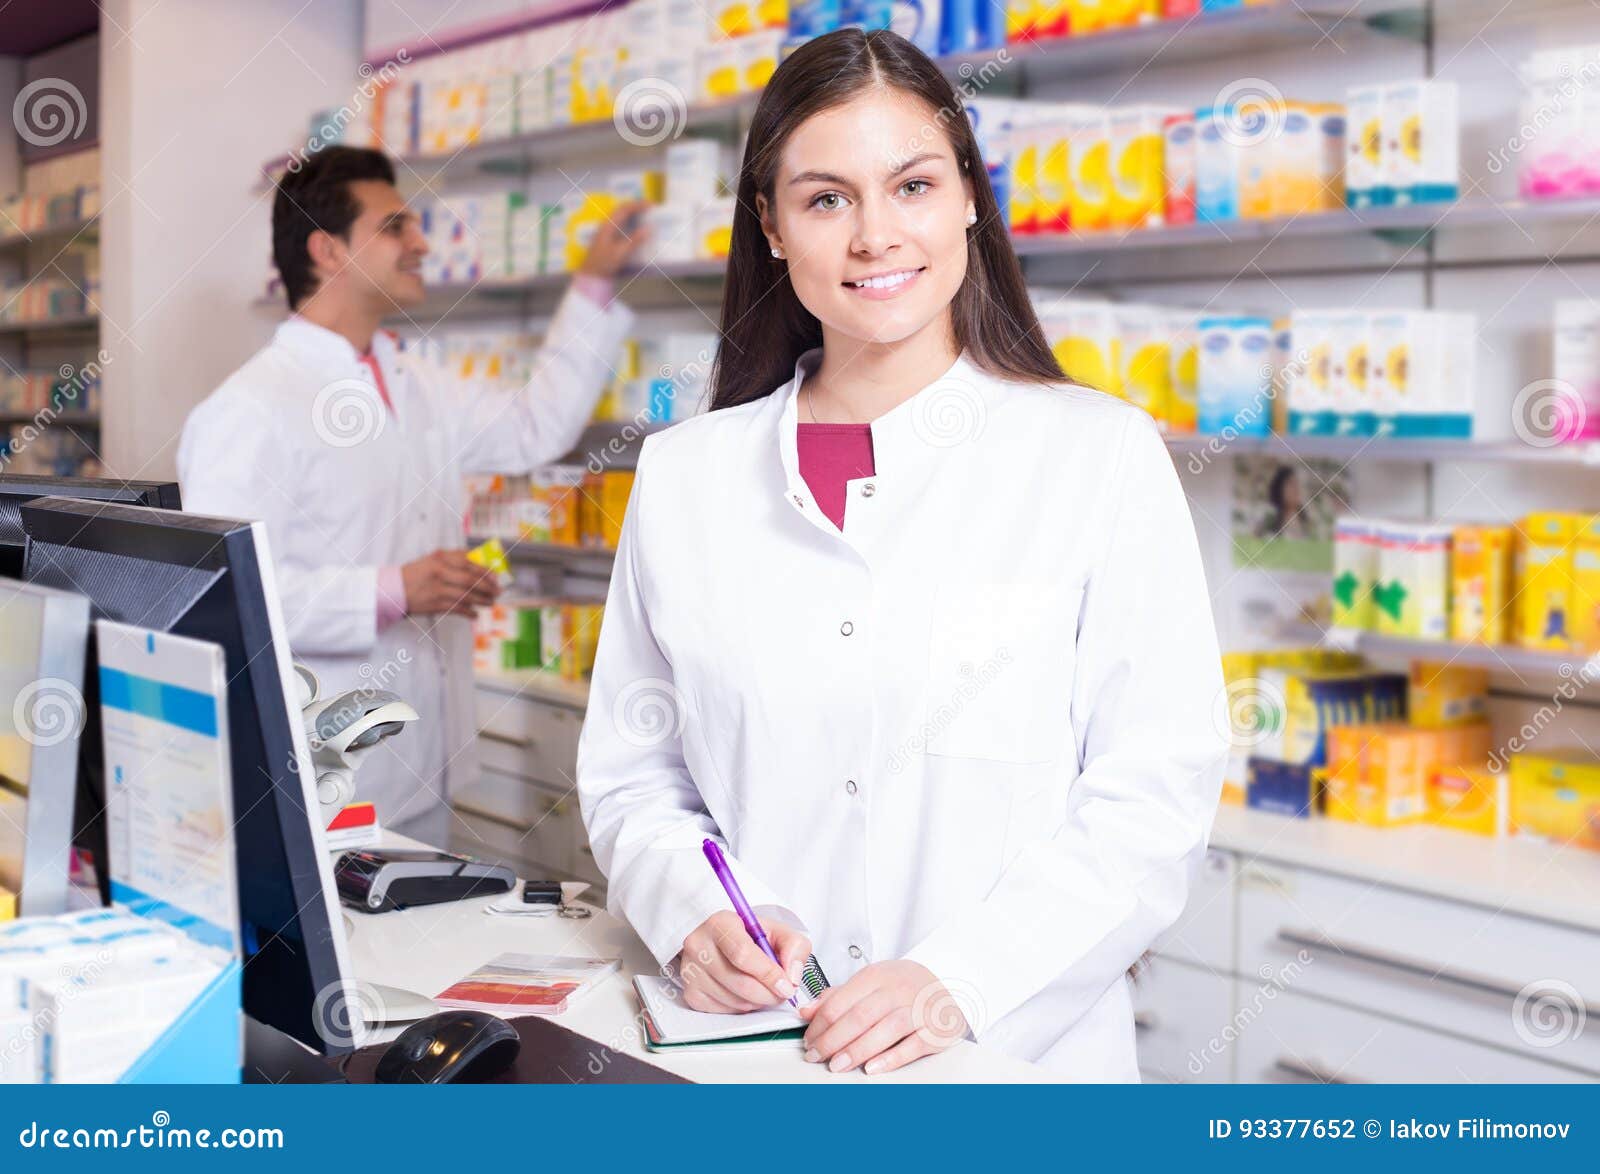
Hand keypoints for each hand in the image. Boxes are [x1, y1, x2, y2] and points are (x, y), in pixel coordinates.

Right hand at [399, 549, 500, 618]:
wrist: (394, 589)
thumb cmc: (418, 573)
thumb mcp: (434, 559)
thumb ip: (455, 559)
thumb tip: (482, 565)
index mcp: (440, 557)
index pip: (469, 561)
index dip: (485, 569)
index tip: (495, 576)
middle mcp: (439, 571)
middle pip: (470, 580)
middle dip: (488, 587)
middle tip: (498, 591)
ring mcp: (437, 589)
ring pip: (466, 596)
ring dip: (482, 600)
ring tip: (491, 602)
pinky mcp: (435, 604)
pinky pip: (458, 609)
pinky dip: (469, 612)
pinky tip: (476, 614)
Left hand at [577, 199, 651, 276]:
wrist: (591, 276)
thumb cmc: (604, 264)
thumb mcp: (621, 253)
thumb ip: (635, 240)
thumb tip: (649, 228)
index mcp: (608, 226)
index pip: (624, 209)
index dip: (638, 205)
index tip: (651, 205)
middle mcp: (606, 225)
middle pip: (622, 210)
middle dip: (636, 207)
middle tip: (649, 208)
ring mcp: (606, 231)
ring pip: (621, 217)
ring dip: (633, 214)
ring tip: (645, 215)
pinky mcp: (608, 238)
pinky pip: (620, 224)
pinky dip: (630, 222)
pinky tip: (636, 228)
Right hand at [676, 911, 810, 1012]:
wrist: (721, 941)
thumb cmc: (749, 936)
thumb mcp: (776, 931)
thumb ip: (794, 946)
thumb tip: (792, 975)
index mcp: (720, 923)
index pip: (743, 954)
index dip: (768, 974)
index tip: (787, 986)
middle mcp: (699, 945)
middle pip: (740, 983)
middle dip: (769, 994)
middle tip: (783, 993)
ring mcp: (691, 971)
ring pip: (734, 1000)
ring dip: (758, 1002)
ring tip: (764, 989)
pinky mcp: (691, 992)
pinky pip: (724, 1010)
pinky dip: (742, 1007)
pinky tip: (745, 992)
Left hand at [798, 960, 968, 1074]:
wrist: (948, 983)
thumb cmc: (903, 985)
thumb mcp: (870, 981)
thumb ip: (838, 996)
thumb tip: (807, 1012)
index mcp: (876, 976)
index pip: (840, 1001)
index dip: (819, 1024)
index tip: (808, 1040)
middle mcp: (898, 990)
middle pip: (859, 1016)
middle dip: (832, 1040)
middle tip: (816, 1056)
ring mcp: (917, 1010)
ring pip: (884, 1030)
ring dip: (856, 1050)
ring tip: (837, 1065)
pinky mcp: (934, 1030)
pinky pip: (911, 1046)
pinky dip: (891, 1058)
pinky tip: (872, 1068)